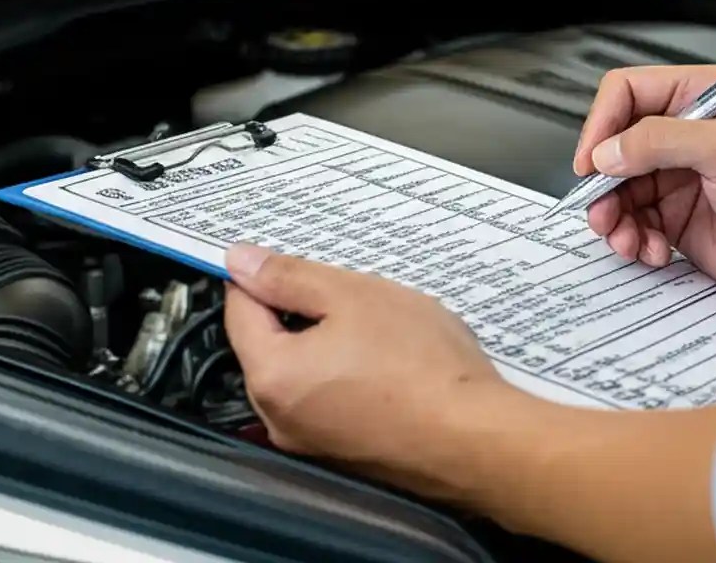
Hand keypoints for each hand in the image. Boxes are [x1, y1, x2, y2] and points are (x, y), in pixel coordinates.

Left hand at [224, 242, 715, 562]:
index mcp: (272, 376)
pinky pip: (334, 402)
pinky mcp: (347, 457)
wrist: (477, 441)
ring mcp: (313, 444)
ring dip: (330, 345)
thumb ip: (290, 276)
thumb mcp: (353, 295)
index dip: (256, 275)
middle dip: (301, 312)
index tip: (275, 257)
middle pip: (270, 346)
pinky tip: (391, 364)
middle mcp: (281, 419)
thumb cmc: (423, 371)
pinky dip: (351, 378)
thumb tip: (242, 262)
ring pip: (306, 374)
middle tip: (347, 290)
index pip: (239, 311)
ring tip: (380, 328)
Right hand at [573, 65, 715, 302]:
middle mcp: (683, 133)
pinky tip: (652, 250)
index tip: (592, 161)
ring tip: (626, 239)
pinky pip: (632, 222)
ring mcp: (676, 176)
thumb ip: (662, 140)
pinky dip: (633, 240)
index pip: (627, 93)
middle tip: (602, 210)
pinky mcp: (674, 215)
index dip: (602, 125)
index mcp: (698, 97)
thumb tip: (609, 151)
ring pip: (616, 189)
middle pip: (613, 147)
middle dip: (602, 183)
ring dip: (613, 218)